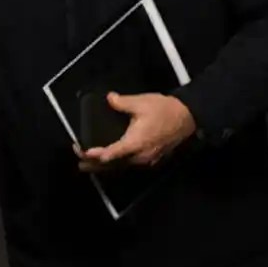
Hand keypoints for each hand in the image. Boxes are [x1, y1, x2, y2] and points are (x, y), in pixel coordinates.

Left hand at [75, 92, 195, 172]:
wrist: (188, 117)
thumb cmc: (164, 110)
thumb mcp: (141, 102)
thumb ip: (122, 103)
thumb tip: (109, 99)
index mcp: (135, 143)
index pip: (111, 154)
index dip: (95, 155)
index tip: (82, 151)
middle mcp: (139, 156)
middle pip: (113, 165)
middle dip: (94, 164)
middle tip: (79, 161)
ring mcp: (146, 160)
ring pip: (121, 167)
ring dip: (104, 167)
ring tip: (88, 165)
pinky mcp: (150, 160)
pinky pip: (129, 165)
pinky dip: (116, 165)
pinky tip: (109, 162)